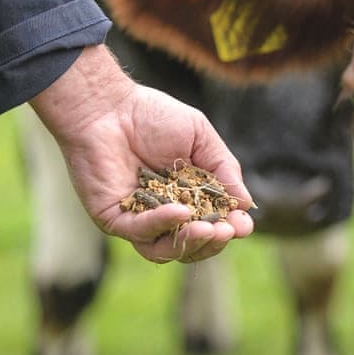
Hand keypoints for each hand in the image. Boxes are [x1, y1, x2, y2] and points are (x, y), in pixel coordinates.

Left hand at [30, 45, 253, 261]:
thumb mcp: (201, 138)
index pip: (212, 224)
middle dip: (213, 242)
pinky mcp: (113, 218)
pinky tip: (179, 212)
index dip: (230, 228)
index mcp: (187, 197)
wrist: (107, 106)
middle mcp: (163, 213)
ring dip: (190, 243)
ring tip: (208, 229)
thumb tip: (246, 204)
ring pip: (165, 249)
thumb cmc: (153, 116)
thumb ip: (223, 170)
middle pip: (192, 245)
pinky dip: (162, 224)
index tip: (243, 224)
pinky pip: (140, 232)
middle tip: (227, 230)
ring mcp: (137, 218)